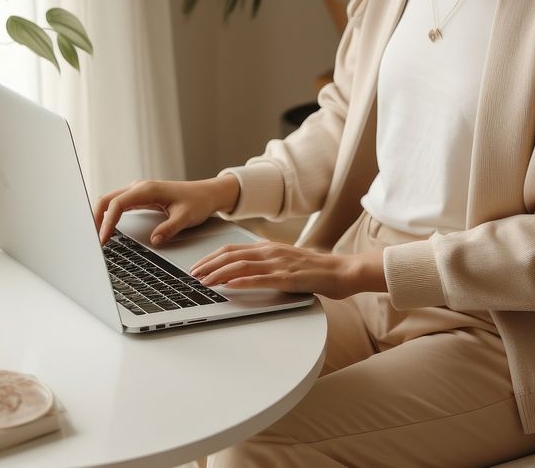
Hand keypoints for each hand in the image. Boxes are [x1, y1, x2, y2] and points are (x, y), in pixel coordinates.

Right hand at [93, 175, 240, 244]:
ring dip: (99, 216)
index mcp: (148, 189)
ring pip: (110, 200)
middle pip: (107, 199)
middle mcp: (139, 187)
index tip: (104, 239)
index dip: (108, 222)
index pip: (118, 204)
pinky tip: (105, 228)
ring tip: (94, 237)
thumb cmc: (198, 202)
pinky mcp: (139, 197)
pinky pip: (117, 204)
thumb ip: (170, 228)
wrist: (207, 193)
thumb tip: (154, 240)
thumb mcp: (186, 217)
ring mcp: (138, 191)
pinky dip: (108, 215)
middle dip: (95, 218)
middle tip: (91, 240)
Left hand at [189, 242, 386, 298]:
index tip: (197, 266)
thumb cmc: (315, 271)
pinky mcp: (288, 278)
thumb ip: (267, 265)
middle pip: (231, 255)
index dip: (212, 257)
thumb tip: (245, 273)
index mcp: (269, 247)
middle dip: (208, 265)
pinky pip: (260, 279)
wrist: (342, 271)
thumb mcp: (286, 262)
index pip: (233, 249)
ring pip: (241, 265)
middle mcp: (271, 252)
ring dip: (219, 274)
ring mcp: (279, 264)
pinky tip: (229, 286)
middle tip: (192, 275)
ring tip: (204, 282)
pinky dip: (242, 281)